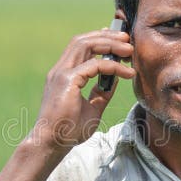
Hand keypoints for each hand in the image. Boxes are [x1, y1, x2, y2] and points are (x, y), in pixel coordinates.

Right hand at [31, 28, 134, 150]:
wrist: (52, 144)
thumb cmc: (68, 130)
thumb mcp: (91, 108)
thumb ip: (101, 94)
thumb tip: (115, 80)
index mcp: (63, 74)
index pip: (80, 47)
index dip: (99, 39)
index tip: (119, 41)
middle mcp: (60, 70)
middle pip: (82, 40)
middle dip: (107, 36)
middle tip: (128, 39)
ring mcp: (62, 74)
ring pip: (85, 45)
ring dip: (109, 43)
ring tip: (128, 49)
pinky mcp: (67, 81)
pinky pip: (94, 65)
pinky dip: (113, 66)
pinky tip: (127, 73)